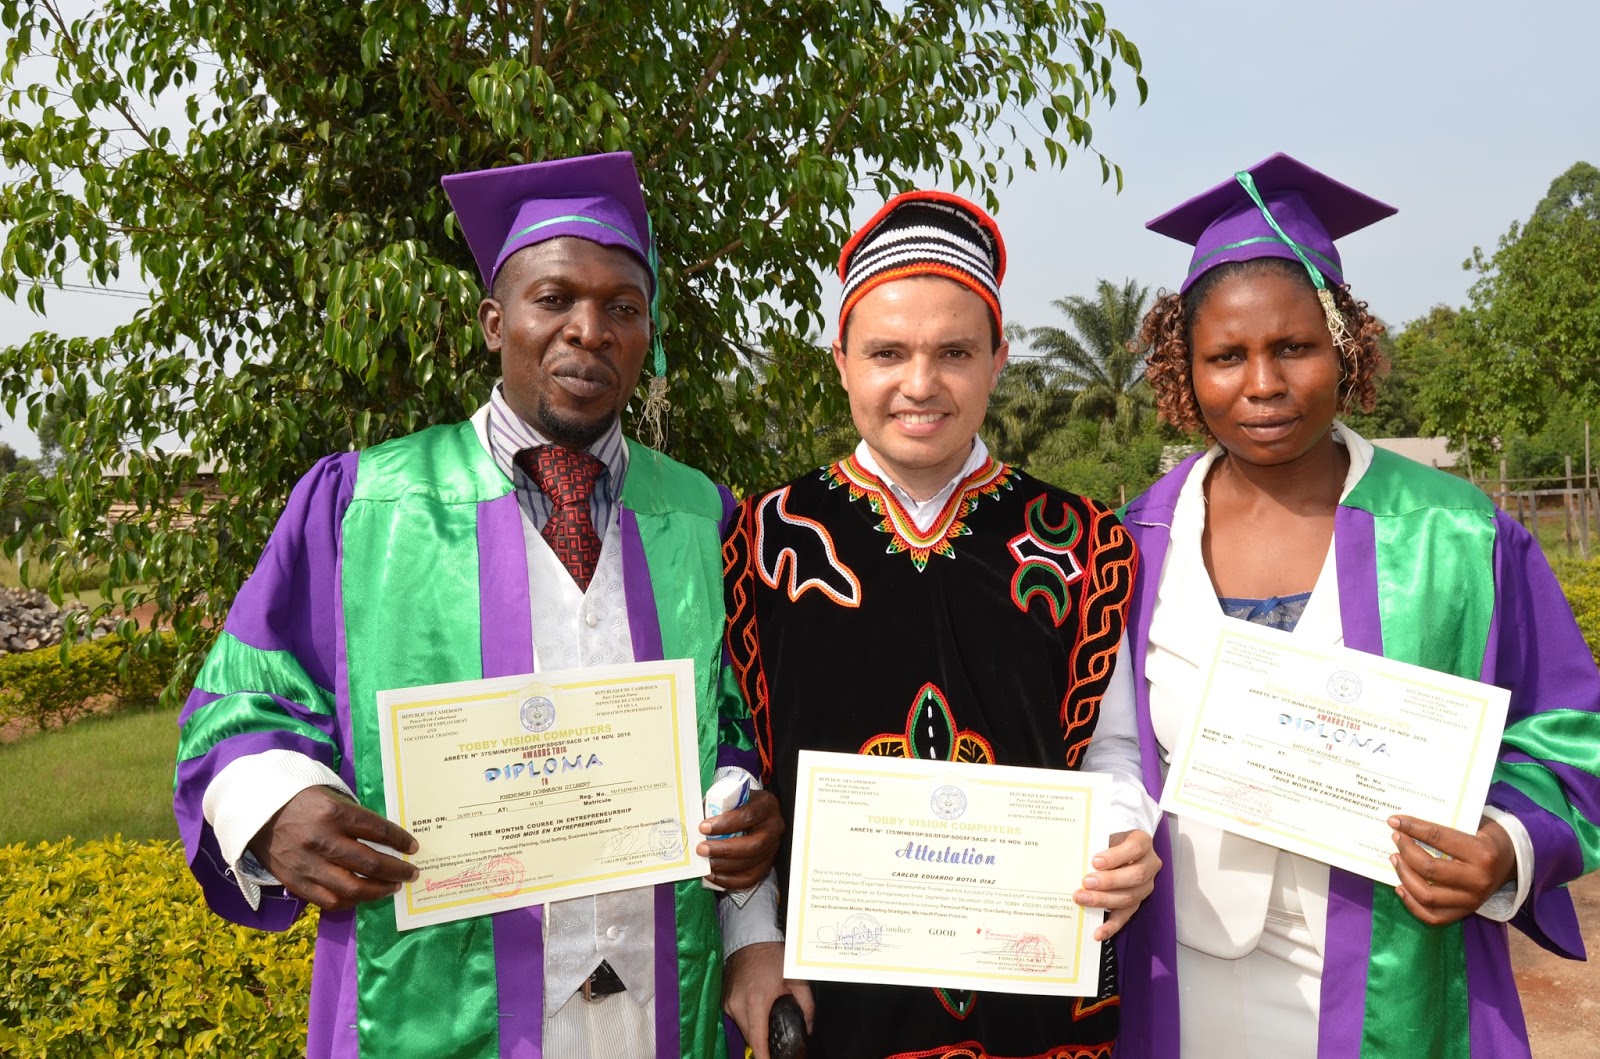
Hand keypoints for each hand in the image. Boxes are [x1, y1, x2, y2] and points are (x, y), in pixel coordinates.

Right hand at [246, 786, 418, 910]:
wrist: (258, 815)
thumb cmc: (302, 803)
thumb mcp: (331, 798)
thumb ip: (356, 816)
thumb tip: (388, 838)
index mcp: (334, 814)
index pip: (378, 830)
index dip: (400, 841)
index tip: (413, 848)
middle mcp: (322, 840)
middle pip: (370, 862)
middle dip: (397, 870)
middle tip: (411, 873)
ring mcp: (308, 865)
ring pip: (352, 887)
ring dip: (379, 890)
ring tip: (393, 887)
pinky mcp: (296, 882)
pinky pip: (330, 901)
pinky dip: (351, 901)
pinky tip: (363, 896)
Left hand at [698, 788, 782, 890]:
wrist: (751, 814)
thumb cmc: (737, 804)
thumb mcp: (730, 798)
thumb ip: (716, 807)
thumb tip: (693, 821)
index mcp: (766, 805)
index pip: (748, 814)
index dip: (726, 823)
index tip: (703, 827)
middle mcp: (774, 827)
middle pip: (754, 844)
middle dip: (725, 849)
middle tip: (702, 849)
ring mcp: (772, 847)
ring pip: (752, 863)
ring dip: (725, 865)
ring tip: (705, 864)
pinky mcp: (766, 864)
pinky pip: (750, 878)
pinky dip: (730, 880)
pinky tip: (713, 875)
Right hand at [723, 941, 813, 1058]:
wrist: (751, 940)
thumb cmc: (771, 957)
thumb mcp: (796, 980)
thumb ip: (807, 1006)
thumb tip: (809, 1027)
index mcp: (756, 1001)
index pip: (757, 1039)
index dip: (763, 1056)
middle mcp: (738, 1003)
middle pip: (749, 1037)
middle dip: (762, 1044)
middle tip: (774, 1045)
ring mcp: (729, 1002)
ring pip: (741, 1028)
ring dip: (754, 1031)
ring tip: (767, 1025)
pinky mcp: (725, 999)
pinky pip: (736, 1018)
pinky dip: (746, 1020)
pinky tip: (756, 1012)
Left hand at [1074, 829, 1159, 940]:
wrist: (1119, 847)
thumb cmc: (1109, 839)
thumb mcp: (1106, 833)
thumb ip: (1097, 842)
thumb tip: (1077, 857)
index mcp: (1142, 842)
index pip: (1135, 848)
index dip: (1116, 856)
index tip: (1095, 861)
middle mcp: (1150, 864)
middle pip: (1135, 875)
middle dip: (1109, 881)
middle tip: (1086, 882)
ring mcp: (1146, 885)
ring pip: (1130, 897)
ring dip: (1105, 900)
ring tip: (1083, 899)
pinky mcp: (1137, 902)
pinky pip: (1126, 915)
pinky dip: (1112, 926)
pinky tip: (1098, 932)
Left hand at [1388, 815, 1515, 925]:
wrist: (1513, 863)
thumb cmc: (1489, 838)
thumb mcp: (1476, 824)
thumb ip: (1448, 825)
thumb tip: (1408, 821)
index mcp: (1482, 853)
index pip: (1439, 838)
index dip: (1413, 827)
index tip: (1394, 821)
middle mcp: (1478, 880)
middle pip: (1429, 870)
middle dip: (1406, 852)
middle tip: (1396, 839)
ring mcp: (1472, 900)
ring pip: (1427, 895)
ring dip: (1404, 876)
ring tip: (1395, 859)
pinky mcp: (1465, 912)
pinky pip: (1432, 916)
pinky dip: (1411, 904)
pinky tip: (1401, 887)